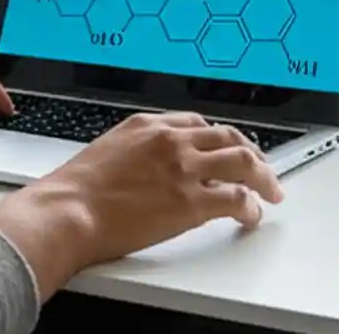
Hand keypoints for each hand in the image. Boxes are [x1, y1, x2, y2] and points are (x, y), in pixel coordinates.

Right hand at [0, 111, 281, 298]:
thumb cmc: (76, 190)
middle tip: (261, 169)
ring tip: (270, 191)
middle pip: (228, 137)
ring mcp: (185, 169)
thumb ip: (137, 151)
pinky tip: (251, 215)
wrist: (68, 210)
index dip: (219, 139)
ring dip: (262, 177)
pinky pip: (236, 199)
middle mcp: (171, 140)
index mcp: (148, 125)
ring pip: (243, 162)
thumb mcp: (107, 151)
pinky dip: (250, 207)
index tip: (227, 149)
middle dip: (251, 153)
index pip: (198, 124)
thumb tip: (151, 167)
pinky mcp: (192, 202)